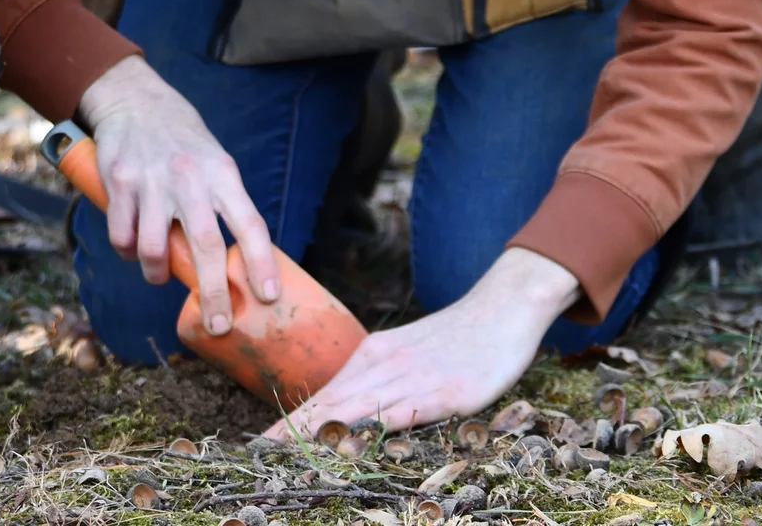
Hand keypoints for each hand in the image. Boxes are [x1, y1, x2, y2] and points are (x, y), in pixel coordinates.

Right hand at [76, 55, 280, 335]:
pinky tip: (131, 247)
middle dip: (213, 293)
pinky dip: (127, 252)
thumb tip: (239, 263)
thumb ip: (225, 205)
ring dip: (157, 274)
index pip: (250, 223)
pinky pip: (122, 236)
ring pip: (154, 250)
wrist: (137, 101)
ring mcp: (153, 181)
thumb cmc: (184, 143)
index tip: (270, 296)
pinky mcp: (120, 183)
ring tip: (159, 275)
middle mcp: (191, 178)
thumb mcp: (215, 163)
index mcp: (223, 175)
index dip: (262, 262)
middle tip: (219, 326)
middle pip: (206, 246)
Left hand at [262, 248, 580, 438]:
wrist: (501, 307)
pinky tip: (362, 438)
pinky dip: (383, 424)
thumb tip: (344, 409)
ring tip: (293, 453)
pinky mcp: (450, 392)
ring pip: (362, 407)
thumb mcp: (404, 353)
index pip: (324, 396)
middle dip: (294, 431)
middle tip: (260, 454)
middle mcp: (386, 367)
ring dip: (325, 431)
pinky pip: (412, 409)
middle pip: (332, 404)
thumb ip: (376, 380)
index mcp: (372, 358)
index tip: (260, 444)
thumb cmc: (453, 337)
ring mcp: (416, 379)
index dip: (291, 422)